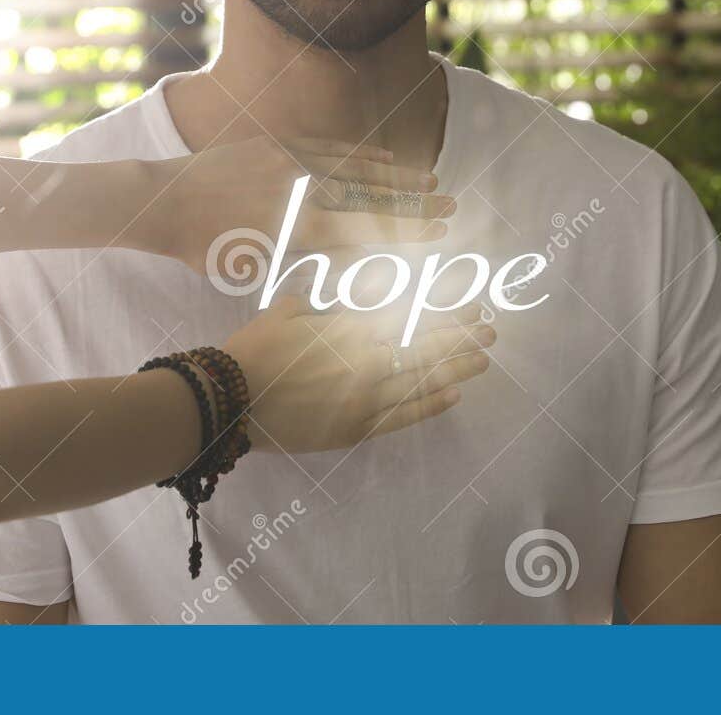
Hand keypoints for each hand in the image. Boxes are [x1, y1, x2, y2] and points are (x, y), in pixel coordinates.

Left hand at [132, 135, 456, 275]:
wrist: (163, 201)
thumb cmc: (205, 247)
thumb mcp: (256, 268)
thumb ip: (304, 262)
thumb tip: (349, 262)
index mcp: (298, 228)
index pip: (367, 231)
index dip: (407, 233)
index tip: (439, 233)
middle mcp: (302, 191)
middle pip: (373, 198)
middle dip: (416, 203)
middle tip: (452, 206)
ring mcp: (292, 163)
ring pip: (357, 168)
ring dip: (398, 176)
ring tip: (432, 180)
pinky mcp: (278, 144)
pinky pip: (329, 148)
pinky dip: (360, 154)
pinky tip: (387, 157)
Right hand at [219, 294, 493, 452]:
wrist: (229, 401)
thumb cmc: (252, 351)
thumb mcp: (287, 311)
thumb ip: (319, 301)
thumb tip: (337, 290)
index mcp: (348, 327)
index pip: (407, 314)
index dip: (441, 309)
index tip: (468, 301)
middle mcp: (364, 360)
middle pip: (423, 344)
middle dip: (459, 334)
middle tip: (491, 326)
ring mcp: (363, 397)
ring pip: (420, 379)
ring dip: (455, 367)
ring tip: (485, 358)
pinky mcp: (355, 429)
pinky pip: (402, 417)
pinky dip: (429, 405)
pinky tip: (454, 395)